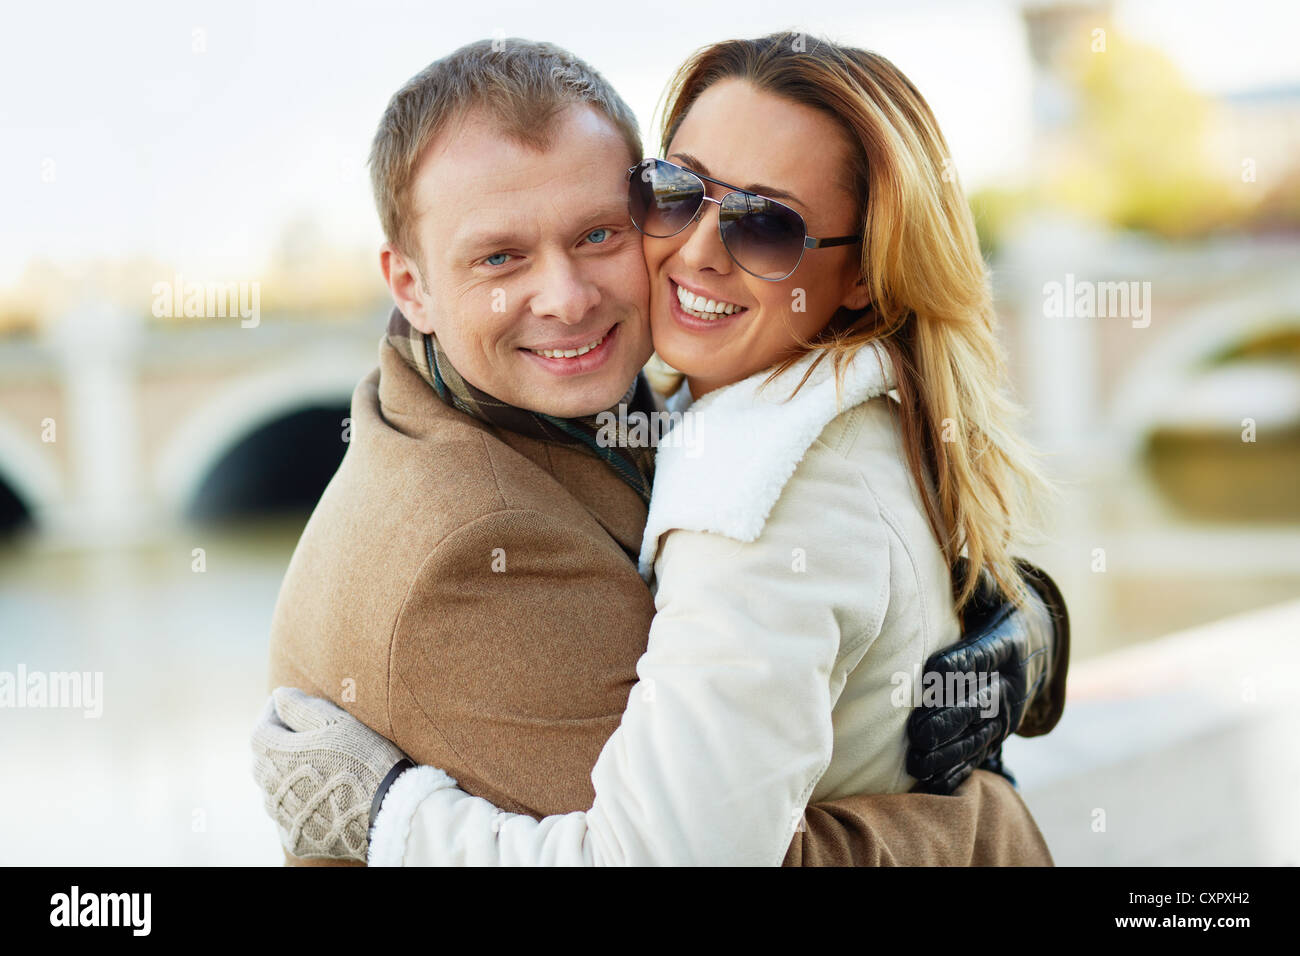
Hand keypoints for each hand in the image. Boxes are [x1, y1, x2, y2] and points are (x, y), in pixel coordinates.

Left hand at [250, 687, 410, 861]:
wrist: (387, 810)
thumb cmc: (363, 759)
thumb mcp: (336, 722)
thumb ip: (302, 707)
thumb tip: (279, 695)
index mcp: (277, 757)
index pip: (260, 730)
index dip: (272, 713)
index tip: (287, 704)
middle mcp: (271, 791)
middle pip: (263, 761)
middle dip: (278, 742)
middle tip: (302, 731)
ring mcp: (283, 818)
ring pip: (274, 789)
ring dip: (287, 773)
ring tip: (315, 764)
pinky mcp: (297, 838)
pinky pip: (288, 815)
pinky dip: (298, 801)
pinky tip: (321, 794)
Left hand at [906, 558, 1069, 793]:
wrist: (1037, 643)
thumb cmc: (998, 610)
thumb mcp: (994, 590)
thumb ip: (973, 579)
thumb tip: (954, 563)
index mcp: (1008, 643)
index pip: (981, 654)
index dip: (957, 665)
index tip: (929, 675)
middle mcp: (1012, 681)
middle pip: (978, 701)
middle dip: (947, 717)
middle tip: (915, 731)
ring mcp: (1007, 711)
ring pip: (978, 734)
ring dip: (948, 751)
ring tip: (917, 761)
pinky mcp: (999, 731)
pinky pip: (979, 753)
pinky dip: (957, 770)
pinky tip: (932, 782)